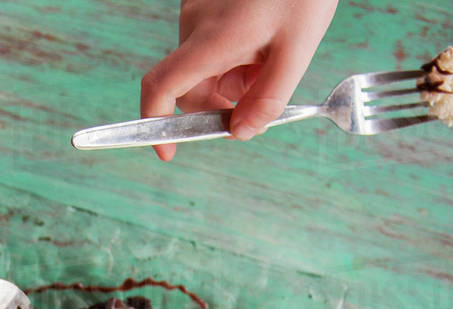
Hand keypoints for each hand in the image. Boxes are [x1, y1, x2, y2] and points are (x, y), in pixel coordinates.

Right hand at [140, 0, 338, 159]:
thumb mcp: (297, 51)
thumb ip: (268, 99)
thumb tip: (242, 132)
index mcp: (211, 40)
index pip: (161, 88)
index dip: (155, 125)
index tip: (168, 150)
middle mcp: (194, 24)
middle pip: (190, 85)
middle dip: (220, 104)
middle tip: (259, 101)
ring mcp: (197, 9)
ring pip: (203, 66)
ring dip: (230, 79)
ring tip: (268, 61)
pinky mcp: (205, 1)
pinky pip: (209, 43)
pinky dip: (231, 55)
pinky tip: (262, 41)